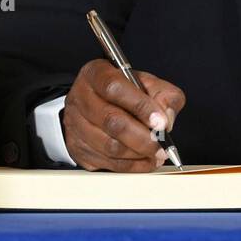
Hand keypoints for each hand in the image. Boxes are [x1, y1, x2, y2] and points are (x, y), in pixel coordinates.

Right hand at [62, 59, 185, 171]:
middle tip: (162, 145)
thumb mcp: (147, 83)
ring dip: (138, 153)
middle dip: (143, 138)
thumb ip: (164, 94)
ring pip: (109, 146)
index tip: (161, 122)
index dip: (140, 106)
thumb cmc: (123, 93)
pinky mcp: (77, 148)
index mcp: (96, 74)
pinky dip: (131, 166)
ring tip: (156, 153)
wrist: (97, 104)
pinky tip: (144, 160)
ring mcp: (75, 124)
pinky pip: (107, 163)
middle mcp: (80, 97)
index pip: (115, 88)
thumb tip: (166, 118)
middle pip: (111, 121)